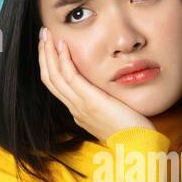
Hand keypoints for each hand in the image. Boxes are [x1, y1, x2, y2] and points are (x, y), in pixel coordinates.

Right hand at [38, 27, 153, 141]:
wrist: (139, 146)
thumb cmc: (132, 132)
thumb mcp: (113, 114)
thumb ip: (105, 101)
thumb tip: (106, 90)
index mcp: (79, 112)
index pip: (57, 86)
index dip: (49, 65)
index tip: (49, 47)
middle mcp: (75, 109)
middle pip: (50, 79)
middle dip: (44, 55)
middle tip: (42, 35)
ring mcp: (80, 106)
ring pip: (54, 77)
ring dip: (48, 53)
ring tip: (47, 34)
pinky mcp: (91, 102)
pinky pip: (70, 78)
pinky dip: (63, 60)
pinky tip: (63, 45)